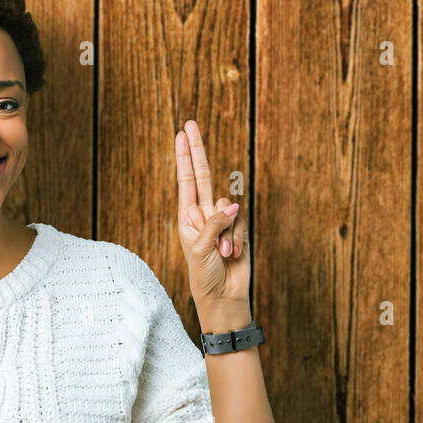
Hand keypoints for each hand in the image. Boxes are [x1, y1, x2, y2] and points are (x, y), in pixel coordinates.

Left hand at [175, 119, 251, 328]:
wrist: (223, 299)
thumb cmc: (205, 276)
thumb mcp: (201, 248)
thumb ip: (215, 222)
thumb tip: (233, 204)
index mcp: (187, 217)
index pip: (186, 180)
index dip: (185, 157)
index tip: (181, 134)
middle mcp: (204, 215)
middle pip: (203, 176)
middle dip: (198, 151)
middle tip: (191, 124)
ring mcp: (222, 221)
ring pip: (228, 206)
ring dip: (227, 231)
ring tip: (222, 253)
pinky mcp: (239, 230)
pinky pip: (241, 222)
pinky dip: (237, 239)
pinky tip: (232, 255)